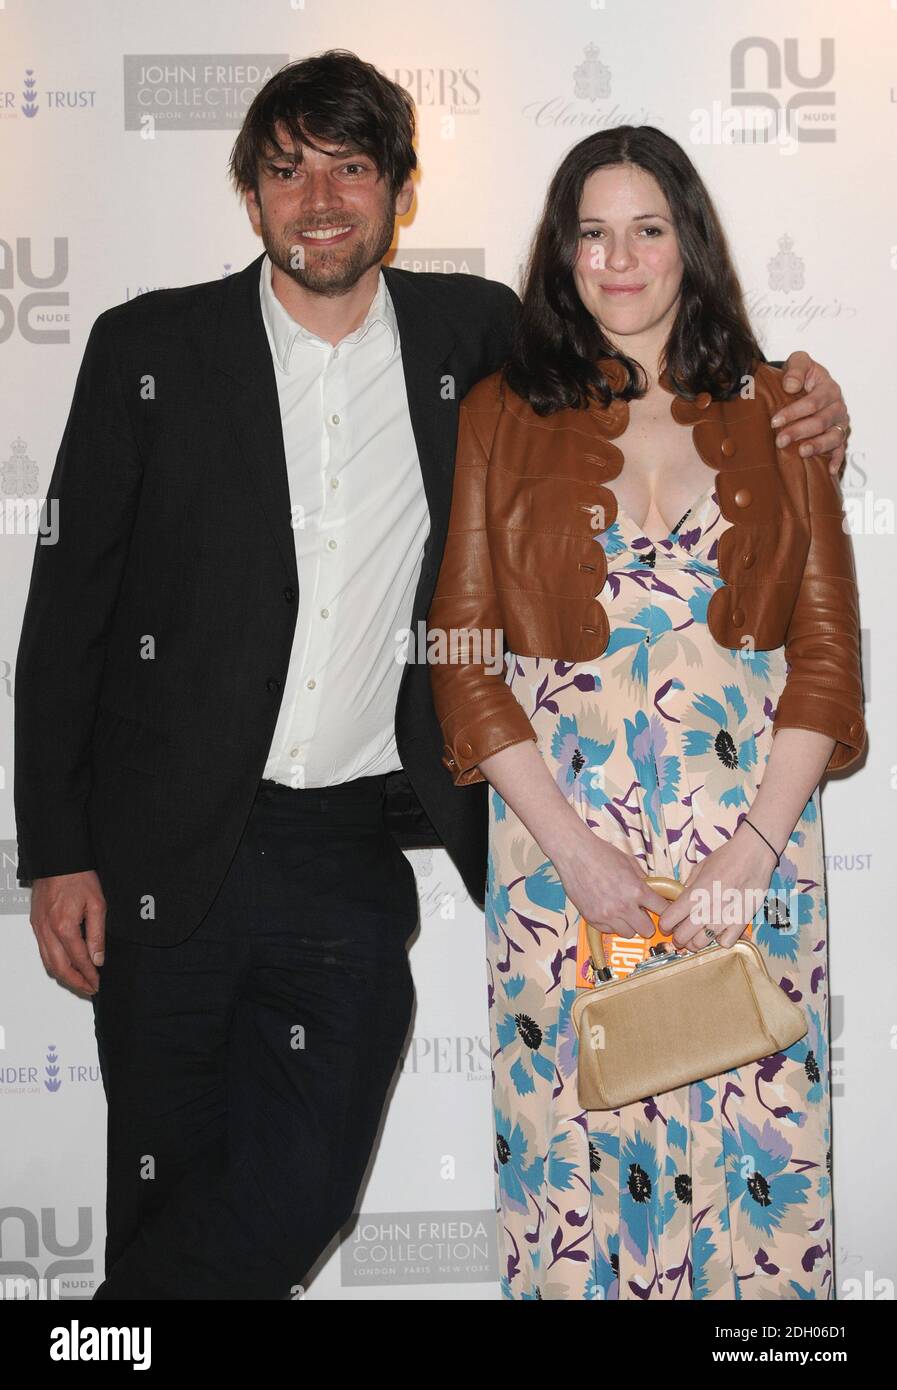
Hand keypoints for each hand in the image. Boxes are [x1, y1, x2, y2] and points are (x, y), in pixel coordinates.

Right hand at [30, 870, 105, 996]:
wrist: (58, 861)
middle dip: (76, 982)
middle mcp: (48, 930)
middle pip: (60, 967)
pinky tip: (65, 966)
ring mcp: (39, 928)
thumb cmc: (79, 877)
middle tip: (90, 989)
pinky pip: (43, 952)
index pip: (79, 959)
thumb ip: (98, 934)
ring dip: (64, 976)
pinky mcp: (36, 925)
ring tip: (80, 982)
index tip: (98, 982)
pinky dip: (54, 964)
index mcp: (64, 926)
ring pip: (48, 963)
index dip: (90, 974)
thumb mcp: (98, 904)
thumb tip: (98, 959)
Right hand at [553, 829, 670, 939]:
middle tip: (640, 913)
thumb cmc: (601, 853)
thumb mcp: (629, 862)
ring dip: (628, 925)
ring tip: (622, 912)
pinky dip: (610, 924)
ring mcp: (606, 915)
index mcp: (636, 890)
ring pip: (628, 934)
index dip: (663, 910)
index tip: (660, 910)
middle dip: (646, 922)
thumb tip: (652, 890)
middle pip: (647, 930)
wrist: (574, 853)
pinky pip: (608, 930)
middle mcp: (623, 906)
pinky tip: (607, 910)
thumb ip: (642, 879)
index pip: (662, 910)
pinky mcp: (592, 918)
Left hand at [655, 828, 776, 951]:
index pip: (670, 919)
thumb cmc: (726, 857)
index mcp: (695, 893)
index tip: (667, 924)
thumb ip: (688, 887)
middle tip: (680, 935)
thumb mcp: (700, 868)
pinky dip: (720, 940)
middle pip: (683, 936)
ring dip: (695, 943)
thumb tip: (680, 902)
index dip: (665, 924)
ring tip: (697, 936)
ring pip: (702, 944)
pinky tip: (720, 931)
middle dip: (677, 938)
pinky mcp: (742, 921)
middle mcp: (708, 908)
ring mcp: (725, 917)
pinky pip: (726, 942)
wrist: (755, 854)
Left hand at [769, 350, 848, 476]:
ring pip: (833, 437)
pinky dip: (836, 460)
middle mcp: (837, 406)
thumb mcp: (798, 362)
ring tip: (801, 452)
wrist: (807, 383)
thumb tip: (791, 386)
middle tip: (780, 440)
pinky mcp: (839, 436)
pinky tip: (829, 471)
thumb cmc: (801, 374)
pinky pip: (841, 450)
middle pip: (821, 422)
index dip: (793, 412)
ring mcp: (839, 423)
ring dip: (817, 446)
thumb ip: (796, 368)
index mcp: (828, 388)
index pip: (813, 402)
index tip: (774, 421)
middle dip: (799, 431)